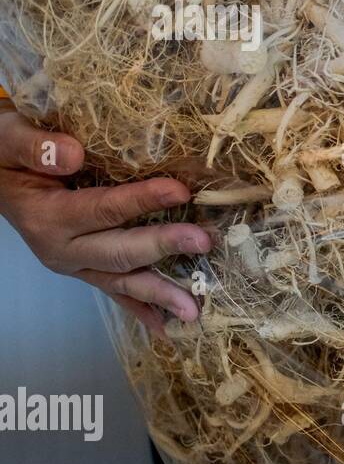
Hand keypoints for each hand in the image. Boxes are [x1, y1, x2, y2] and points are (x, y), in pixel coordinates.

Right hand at [0, 109, 209, 334]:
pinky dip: (142, 307)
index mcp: (46, 217)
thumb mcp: (7, 138)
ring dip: (160, 293)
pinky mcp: (85, 269)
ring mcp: (74, 264)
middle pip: (118, 252)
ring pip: (122, 281)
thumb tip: (72, 154)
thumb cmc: (7, 154)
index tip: (181, 190)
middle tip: (203, 241)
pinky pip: (117, 291)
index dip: (141, 200)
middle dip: (163, 246)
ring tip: (195, 310)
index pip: (102, 209)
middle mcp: (60, 249)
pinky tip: (168, 325)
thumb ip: (34, 146)